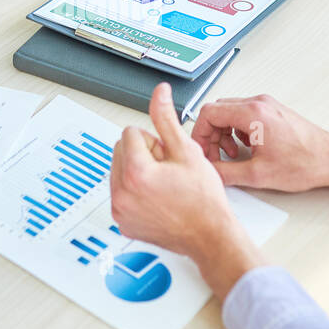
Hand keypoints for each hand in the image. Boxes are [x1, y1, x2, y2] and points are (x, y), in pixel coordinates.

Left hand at [110, 83, 263, 297]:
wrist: (209, 236)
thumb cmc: (203, 199)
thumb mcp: (188, 151)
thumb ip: (167, 119)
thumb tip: (159, 93)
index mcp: (136, 172)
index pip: (130, 133)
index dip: (154, 141)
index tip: (168, 157)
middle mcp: (122, 193)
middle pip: (120, 150)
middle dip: (142, 154)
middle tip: (168, 171)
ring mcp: (120, 210)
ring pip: (119, 171)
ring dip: (137, 172)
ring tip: (163, 185)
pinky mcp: (122, 222)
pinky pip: (120, 194)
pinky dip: (135, 192)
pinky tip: (157, 199)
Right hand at [192, 95, 328, 191]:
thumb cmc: (305, 163)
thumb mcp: (258, 174)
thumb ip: (226, 173)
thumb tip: (209, 172)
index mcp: (252, 114)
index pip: (209, 113)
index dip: (199, 133)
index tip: (201, 150)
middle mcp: (259, 104)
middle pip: (217, 110)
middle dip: (211, 134)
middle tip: (215, 156)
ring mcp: (267, 105)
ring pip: (229, 112)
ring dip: (224, 133)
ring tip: (233, 154)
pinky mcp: (273, 111)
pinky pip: (244, 114)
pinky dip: (237, 130)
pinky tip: (246, 148)